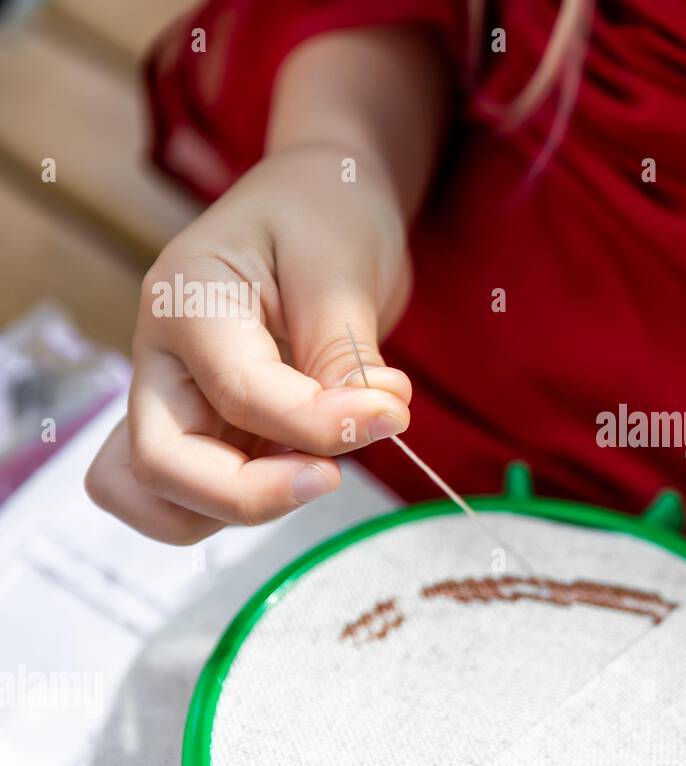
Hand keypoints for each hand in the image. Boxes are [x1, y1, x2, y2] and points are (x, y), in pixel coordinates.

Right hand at [86, 144, 413, 542]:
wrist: (322, 201)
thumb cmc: (326, 214)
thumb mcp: (341, 267)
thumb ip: (344, 354)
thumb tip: (370, 424)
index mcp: (187, 299)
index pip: (239, 393)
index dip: (320, 424)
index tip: (393, 413)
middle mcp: (162, 356)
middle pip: (159, 467)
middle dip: (251, 495)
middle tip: (334, 476)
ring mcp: (176, 399)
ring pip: (159, 498)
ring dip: (238, 510)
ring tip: (319, 468)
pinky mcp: (207, 428)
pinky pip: (193, 497)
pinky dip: (244, 504)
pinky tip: (305, 466)